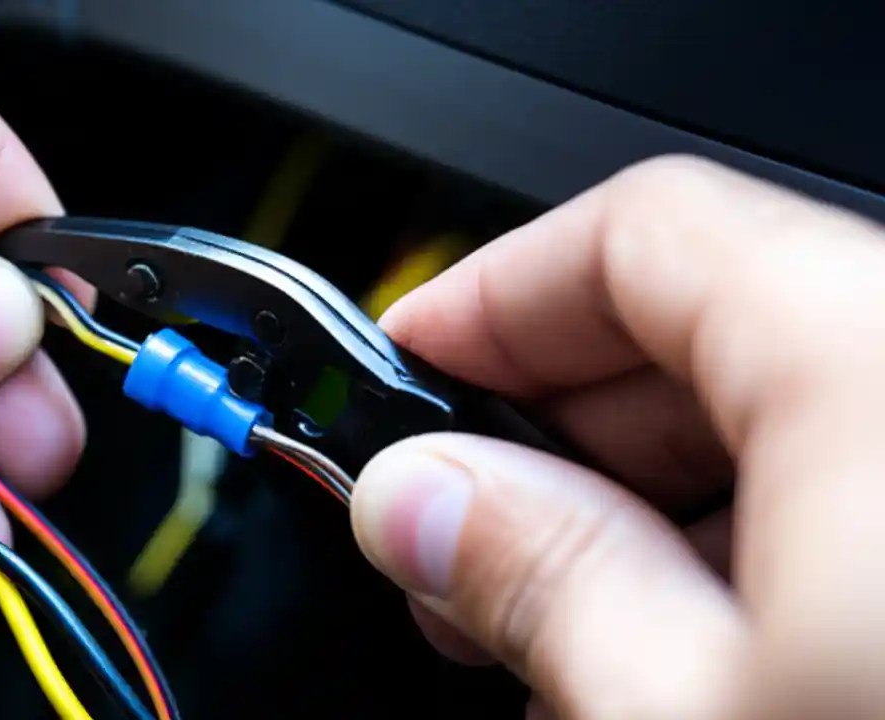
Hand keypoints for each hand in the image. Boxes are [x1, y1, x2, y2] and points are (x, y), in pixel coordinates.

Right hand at [351, 156, 884, 718]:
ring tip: (554, 628)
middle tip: (451, 537)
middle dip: (548, 434)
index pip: (642, 233)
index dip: (489, 297)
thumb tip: (425, 499)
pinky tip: (682, 650)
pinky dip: (750, 545)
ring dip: (638, 509)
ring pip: (779, 418)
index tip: (397, 370)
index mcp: (881, 368)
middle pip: (703, 329)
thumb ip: (541, 576)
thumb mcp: (689, 710)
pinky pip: (856, 487)